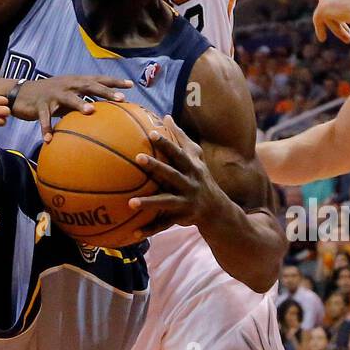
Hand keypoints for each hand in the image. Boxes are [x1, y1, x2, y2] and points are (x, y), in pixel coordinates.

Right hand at [10, 75, 131, 141]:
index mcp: (76, 82)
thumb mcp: (69, 97)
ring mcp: (53, 93)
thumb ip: (84, 102)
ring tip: (91, 112)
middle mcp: (67, 84)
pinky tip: (48, 139)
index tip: (131, 85)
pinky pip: (44, 117)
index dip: (114, 82)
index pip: (98, 80)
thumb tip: (105, 114)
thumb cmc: (51, 97)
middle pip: (89, 85)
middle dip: (105, 91)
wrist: (22, 93)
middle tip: (121, 98)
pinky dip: (46, 127)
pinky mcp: (39, 104)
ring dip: (79, 104)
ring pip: (68, 98)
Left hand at [130, 114, 229, 237]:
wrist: (218, 210)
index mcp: (192, 168)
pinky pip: (163, 225)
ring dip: (149, 203)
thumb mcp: (195, 158)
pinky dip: (149, 229)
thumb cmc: (200, 177)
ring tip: (131, 203)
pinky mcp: (181, 218)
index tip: (153, 133)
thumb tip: (166, 116)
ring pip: (166, 202)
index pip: (179, 153)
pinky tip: (133, 233)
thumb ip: (181, 138)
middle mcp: (190, 184)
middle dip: (156, 166)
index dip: (167, 143)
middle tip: (138, 158)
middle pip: (172, 174)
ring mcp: (186, 202)